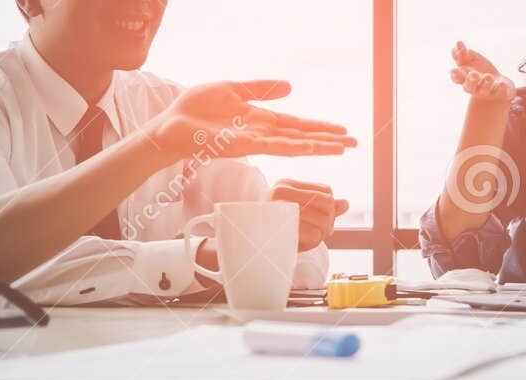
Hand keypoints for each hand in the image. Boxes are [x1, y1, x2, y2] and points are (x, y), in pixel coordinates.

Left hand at [146, 81, 356, 159]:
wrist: (171, 123)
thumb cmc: (196, 108)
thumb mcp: (233, 89)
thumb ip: (261, 89)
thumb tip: (291, 87)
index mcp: (260, 119)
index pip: (297, 125)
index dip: (320, 128)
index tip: (342, 131)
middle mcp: (262, 133)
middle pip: (302, 137)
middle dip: (328, 141)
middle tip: (354, 143)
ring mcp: (254, 142)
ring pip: (293, 145)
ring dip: (318, 146)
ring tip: (342, 148)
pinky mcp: (242, 146)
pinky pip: (272, 146)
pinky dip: (294, 146)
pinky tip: (310, 147)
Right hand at [272, 179, 349, 251]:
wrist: (252, 244)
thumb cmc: (278, 227)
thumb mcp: (300, 212)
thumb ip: (323, 206)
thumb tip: (346, 203)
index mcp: (286, 184)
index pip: (326, 190)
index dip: (331, 207)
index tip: (323, 221)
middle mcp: (280, 192)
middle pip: (327, 203)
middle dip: (330, 220)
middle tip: (322, 232)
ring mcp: (279, 209)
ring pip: (323, 219)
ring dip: (322, 233)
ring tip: (312, 237)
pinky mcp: (282, 229)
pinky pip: (314, 234)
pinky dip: (315, 242)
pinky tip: (305, 243)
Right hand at [449, 42, 515, 103]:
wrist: (497, 82)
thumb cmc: (479, 69)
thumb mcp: (470, 59)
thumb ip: (462, 53)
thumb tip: (458, 43)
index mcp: (464, 79)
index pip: (457, 78)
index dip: (455, 75)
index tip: (453, 70)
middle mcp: (474, 87)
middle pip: (469, 87)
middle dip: (471, 81)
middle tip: (473, 74)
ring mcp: (486, 91)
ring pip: (484, 90)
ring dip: (486, 84)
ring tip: (489, 76)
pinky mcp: (499, 92)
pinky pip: (499, 91)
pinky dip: (500, 88)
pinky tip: (501, 84)